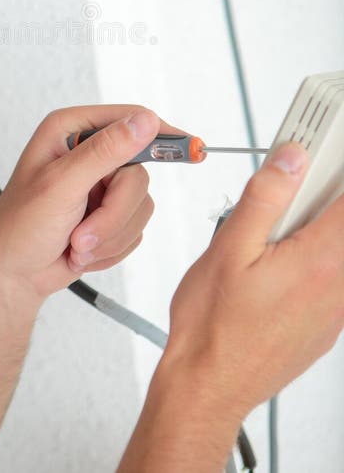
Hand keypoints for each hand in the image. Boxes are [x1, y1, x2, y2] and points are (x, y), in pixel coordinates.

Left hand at [0, 105, 182, 304]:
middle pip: (139, 174)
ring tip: (75, 243)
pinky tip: (81, 249)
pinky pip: (136, 228)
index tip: (193, 149)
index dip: (162, 134)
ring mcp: (101, 185)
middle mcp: (89, 153)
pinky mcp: (109, 214)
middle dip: (114, 213)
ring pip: (141, 205)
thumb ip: (105, 151)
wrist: (12, 276)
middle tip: (82, 234)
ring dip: (109, 234)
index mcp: (72, 130)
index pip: (130, 120)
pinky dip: (111, 246)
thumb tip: (145, 121)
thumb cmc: (19, 227)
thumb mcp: (62, 184)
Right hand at [159, 142, 343, 418]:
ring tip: (277, 224)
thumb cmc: (212, 325)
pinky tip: (278, 256)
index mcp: (319, 261)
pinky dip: (317, 254)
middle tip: (293, 181)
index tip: (323, 153)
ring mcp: (337, 308)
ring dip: (318, 225)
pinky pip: (335, 276)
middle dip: (324, 194)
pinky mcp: (328, 323)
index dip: (338, 167)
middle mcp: (338, 286)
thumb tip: (291, 158)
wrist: (209, 385)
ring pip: (341, 250)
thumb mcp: (229, 246)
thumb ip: (265, 197)